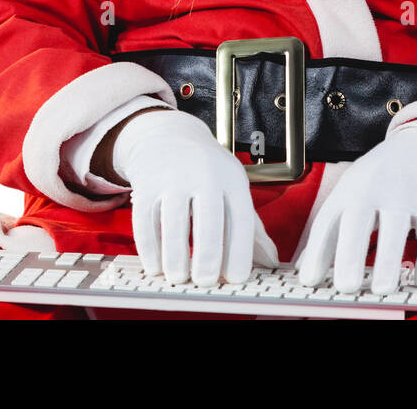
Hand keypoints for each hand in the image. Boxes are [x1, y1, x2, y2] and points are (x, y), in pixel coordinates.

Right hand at [112, 109, 278, 284]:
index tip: (236, 278)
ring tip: (180, 278)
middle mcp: (204, 175)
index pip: (240, 218)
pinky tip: (156, 266)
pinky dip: (150, 248)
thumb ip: (251, 226)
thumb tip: (270, 262)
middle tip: (206, 282)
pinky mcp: (146, 184)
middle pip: (208, 220)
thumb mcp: (234, 188)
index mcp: (232, 179)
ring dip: (176, 256)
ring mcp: (172, 178)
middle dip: (208, 256)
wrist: (169, 135)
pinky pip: (145, 221)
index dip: (240, 251)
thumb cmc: (208, 170)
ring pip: (174, 222)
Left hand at [296, 126, 416, 294]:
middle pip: (358, 221)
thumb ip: (330, 229)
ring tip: (383, 290)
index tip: (310, 280)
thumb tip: (306, 266)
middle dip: (350, 254)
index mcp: (347, 191)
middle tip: (346, 287)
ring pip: (396, 227)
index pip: (327, 222)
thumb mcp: (349, 193)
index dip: (316, 251)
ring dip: (389, 260)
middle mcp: (372, 190)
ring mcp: (404, 195)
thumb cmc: (377, 180)